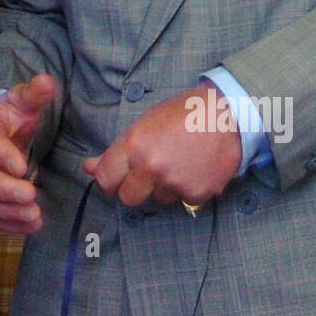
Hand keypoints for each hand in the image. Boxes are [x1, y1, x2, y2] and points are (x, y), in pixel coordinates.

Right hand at [0, 75, 56, 234]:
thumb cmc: (12, 115)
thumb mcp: (24, 100)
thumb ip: (35, 93)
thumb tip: (46, 82)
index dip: (3, 156)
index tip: (22, 166)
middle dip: (6, 190)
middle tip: (30, 194)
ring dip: (10, 212)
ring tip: (35, 215)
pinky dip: (10, 225)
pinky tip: (33, 227)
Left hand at [84, 83, 240, 208]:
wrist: (227, 114)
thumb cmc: (183, 114)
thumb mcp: (143, 125)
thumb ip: (115, 151)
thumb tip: (89, 167)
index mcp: (134, 145)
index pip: (105, 179)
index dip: (108, 182)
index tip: (115, 180)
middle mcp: (151, 166)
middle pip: (128, 198)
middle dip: (134, 190)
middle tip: (147, 174)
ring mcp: (175, 182)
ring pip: (158, 200)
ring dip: (164, 188)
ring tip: (179, 163)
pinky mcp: (197, 193)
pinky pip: (183, 201)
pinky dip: (187, 190)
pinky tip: (195, 168)